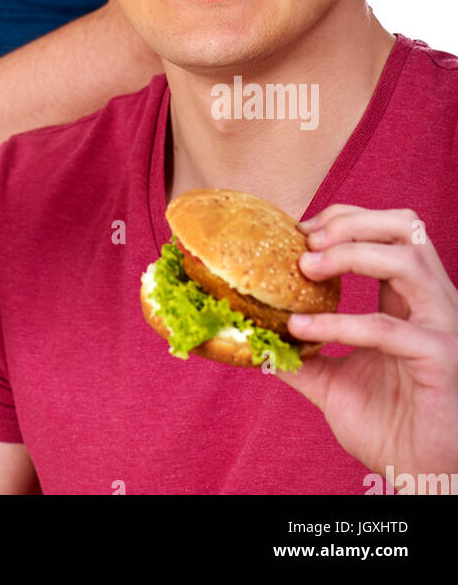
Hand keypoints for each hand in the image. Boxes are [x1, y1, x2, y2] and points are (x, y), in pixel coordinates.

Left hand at [275, 205, 457, 481]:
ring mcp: (441, 327)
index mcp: (410, 300)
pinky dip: (339, 323)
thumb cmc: (388, 428)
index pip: (388, 231)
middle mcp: (432, 303)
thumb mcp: (333, 382)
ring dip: (351, 252)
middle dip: (352, 221)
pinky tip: (301, 328)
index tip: (300, 231)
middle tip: (305, 238)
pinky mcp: (440, 357)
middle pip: (406, 226)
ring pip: (407, 260)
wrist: (419, 476)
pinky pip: (386, 328)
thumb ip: (302, 355)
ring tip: (306, 266)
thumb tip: (256, 339)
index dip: (345, 219)